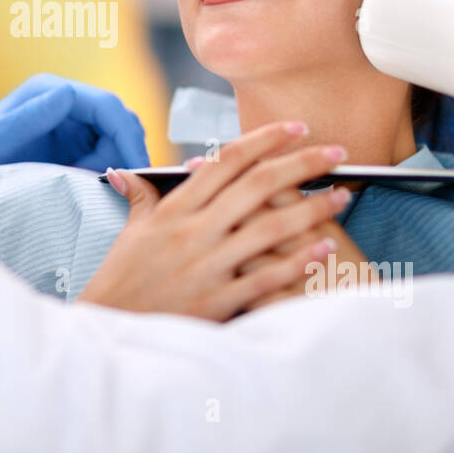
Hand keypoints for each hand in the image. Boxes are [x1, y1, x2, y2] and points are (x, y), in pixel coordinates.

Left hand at [0, 74, 149, 232]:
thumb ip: (30, 117)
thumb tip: (67, 94)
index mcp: (51, 91)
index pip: (105, 104)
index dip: (125, 134)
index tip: (133, 167)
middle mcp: (66, 102)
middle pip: (119, 119)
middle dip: (126, 150)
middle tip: (116, 184)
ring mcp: (73, 123)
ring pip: (118, 136)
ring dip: (118, 161)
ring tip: (96, 186)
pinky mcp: (76, 145)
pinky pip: (108, 152)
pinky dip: (110, 169)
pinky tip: (94, 187)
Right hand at [76, 122, 351, 320]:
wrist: (110, 325)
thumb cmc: (122, 278)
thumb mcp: (130, 232)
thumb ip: (140, 198)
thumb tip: (126, 173)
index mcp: (175, 208)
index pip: (226, 161)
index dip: (265, 139)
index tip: (296, 127)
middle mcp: (194, 231)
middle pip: (257, 186)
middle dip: (303, 164)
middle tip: (338, 152)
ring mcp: (207, 265)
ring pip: (269, 228)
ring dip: (311, 210)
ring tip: (343, 197)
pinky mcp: (218, 299)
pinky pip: (266, 277)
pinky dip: (298, 262)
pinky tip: (324, 249)